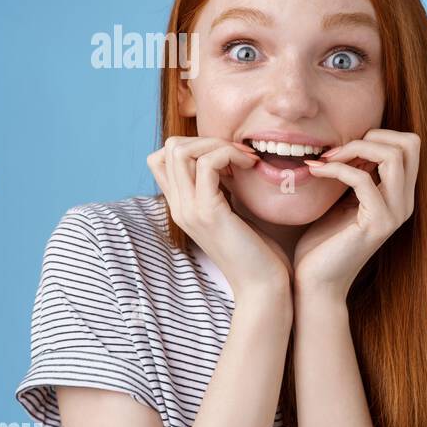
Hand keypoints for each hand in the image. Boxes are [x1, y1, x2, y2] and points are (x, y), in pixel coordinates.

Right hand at [147, 137, 290, 293]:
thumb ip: (224, 191)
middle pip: (168, 148)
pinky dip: (230, 154)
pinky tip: (251, 166)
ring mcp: (189, 210)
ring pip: (181, 150)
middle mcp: (179, 207)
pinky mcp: (208, 213)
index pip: (162, 159)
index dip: (194, 145)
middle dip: (207, 139)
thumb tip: (230, 162)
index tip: (229, 156)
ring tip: (246, 159)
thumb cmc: (258, 253)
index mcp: (183, 206)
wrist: (263, 287)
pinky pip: (208, 164)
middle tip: (239, 154)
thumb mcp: (235, 214)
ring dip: (218, 144)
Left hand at [293, 129, 420, 296]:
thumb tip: (348, 142)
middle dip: (372, 135)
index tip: (343, 149)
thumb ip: (355, 173)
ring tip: (325, 159)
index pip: (410, 145)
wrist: (316, 282)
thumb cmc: (324, 243)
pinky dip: (336, 169)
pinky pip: (363, 179)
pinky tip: (314, 171)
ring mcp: (395, 214)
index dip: (378, 135)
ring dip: (355, 148)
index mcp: (401, 195)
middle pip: (411, 144)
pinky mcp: (377, 223)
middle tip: (337, 150)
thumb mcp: (343, 199)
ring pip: (393, 156)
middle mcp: (405, 203)